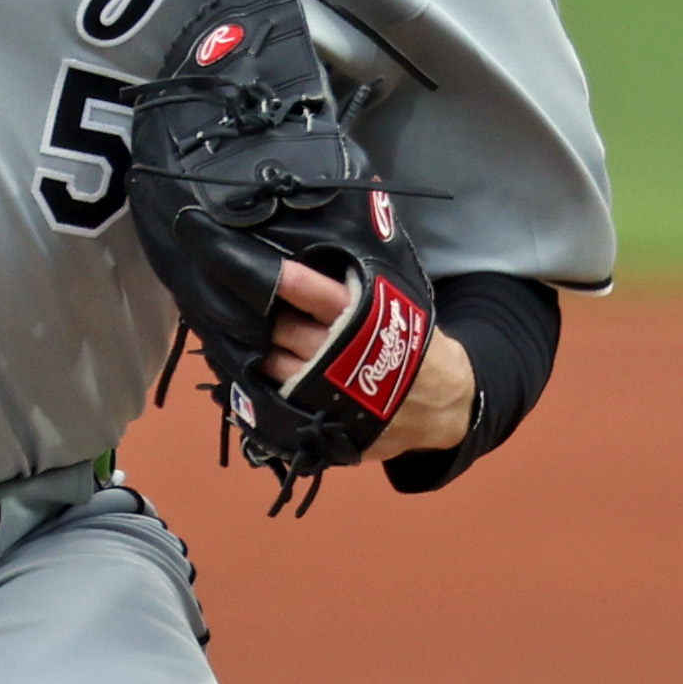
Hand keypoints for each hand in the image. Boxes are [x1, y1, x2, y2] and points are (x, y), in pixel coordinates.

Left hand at [260, 262, 476, 458]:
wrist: (444, 404)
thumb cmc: (413, 347)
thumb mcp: (399, 310)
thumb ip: (361, 292)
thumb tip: (315, 261)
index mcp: (362, 324)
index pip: (320, 296)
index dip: (291, 282)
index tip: (263, 267)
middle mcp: (341, 358)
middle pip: (286, 330)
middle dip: (263, 315)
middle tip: (244, 300)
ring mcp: (329, 395)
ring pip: (275, 367)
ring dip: (256, 350)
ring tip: (238, 333)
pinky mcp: (324, 422)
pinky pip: (278, 403)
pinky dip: (262, 385)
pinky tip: (248, 371)